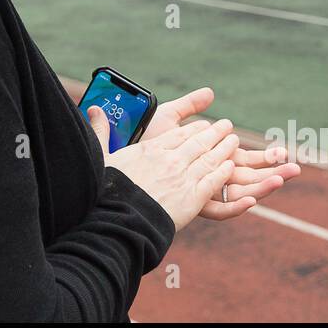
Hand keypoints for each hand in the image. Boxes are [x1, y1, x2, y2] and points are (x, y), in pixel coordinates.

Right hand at [88, 107, 237, 231]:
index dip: (194, 129)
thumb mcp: (102, 156)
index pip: (179, 134)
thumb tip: (93, 109)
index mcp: (151, 149)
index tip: (204, 124)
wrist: (120, 219)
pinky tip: (230, 165)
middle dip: (215, 132)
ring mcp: (183, 177)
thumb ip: (101, 131)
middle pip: (198, 141)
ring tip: (234, 140)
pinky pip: (213, 180)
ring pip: (210, 157)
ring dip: (224, 147)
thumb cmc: (108, 190)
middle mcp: (170, 159)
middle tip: (226, 125)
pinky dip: (223, 171)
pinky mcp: (193, 197)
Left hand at [141, 86, 300, 220]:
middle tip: (296, 168)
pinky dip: (236, 207)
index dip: (263, 156)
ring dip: (262, 188)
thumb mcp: (170, 118)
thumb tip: (211, 92)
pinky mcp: (191, 204)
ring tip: (283, 179)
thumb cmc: (143, 139)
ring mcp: (200, 191)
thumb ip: (191, 106)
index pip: (242, 158)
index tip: (284, 150)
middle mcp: (206, 177)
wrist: (122, 156)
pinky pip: (218, 209)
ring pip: (239, 193)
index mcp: (206, 158)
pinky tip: (252, 199)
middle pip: (247, 178)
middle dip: (272, 173)